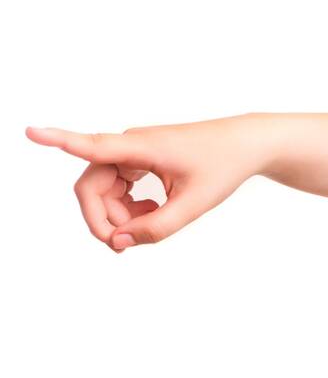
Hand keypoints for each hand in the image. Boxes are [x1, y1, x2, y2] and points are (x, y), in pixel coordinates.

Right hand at [25, 114, 265, 251]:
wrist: (248, 144)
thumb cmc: (224, 167)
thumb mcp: (195, 205)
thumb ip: (158, 228)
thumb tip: (120, 241)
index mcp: (142, 147)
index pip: (92, 145)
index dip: (59, 141)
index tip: (30, 131)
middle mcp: (130, 145)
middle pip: (92, 187)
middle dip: (104, 219)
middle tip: (125, 246)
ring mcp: (134, 151)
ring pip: (105, 190)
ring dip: (119, 216)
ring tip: (152, 225)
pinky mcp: (140, 158)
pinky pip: (119, 188)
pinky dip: (130, 207)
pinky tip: (154, 212)